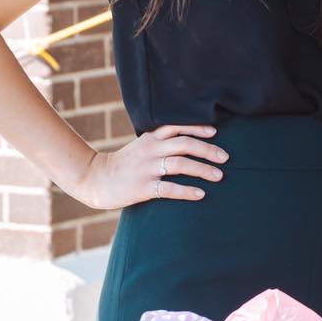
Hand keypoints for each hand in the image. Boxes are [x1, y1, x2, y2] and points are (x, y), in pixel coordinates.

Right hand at [70, 124, 227, 209]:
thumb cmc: (126, 163)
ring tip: (219, 176)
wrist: (96, 179)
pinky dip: (187, 191)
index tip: (215, 131)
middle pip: (184, 145)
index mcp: (150, 138)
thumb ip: (161, 142)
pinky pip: (169, 189)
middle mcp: (150, 150)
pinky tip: (201, 194)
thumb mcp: (142, 146)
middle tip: (225, 158)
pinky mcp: (142, 187)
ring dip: (202, 169)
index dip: (197, 128)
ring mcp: (146, 169)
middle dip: (208, 150)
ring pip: (180, 164)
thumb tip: (191, 142)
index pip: (177, 127)